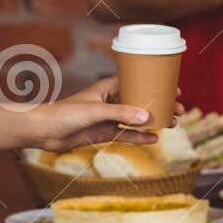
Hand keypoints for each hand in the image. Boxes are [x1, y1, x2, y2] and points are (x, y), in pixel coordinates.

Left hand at [25, 76, 179, 151]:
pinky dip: (139, 137)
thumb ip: (121, 114)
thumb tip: (147, 117)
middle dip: (160, 106)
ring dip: (153, 122)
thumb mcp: (96, 111)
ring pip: (136, 119)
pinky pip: (126, 135)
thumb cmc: (65, 113)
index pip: (138, 83)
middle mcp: (110, 101)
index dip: (156, 86)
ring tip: (172, 124)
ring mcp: (107, 117)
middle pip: (141, 101)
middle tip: (179, 111)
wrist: (44, 131)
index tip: (175, 91)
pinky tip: (154, 139)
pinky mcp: (103, 133)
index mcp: (108, 87)